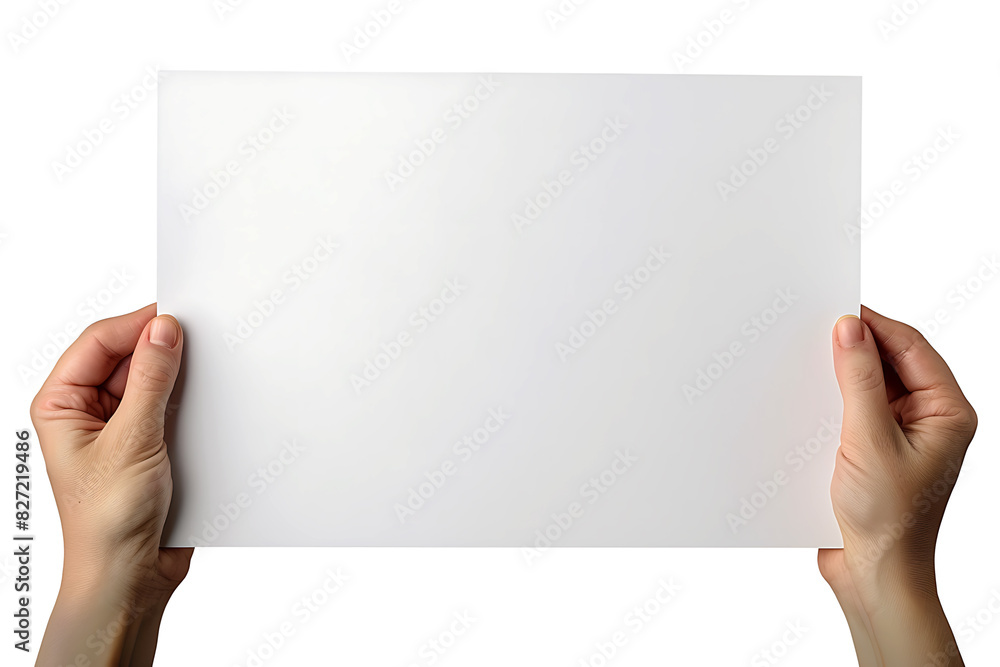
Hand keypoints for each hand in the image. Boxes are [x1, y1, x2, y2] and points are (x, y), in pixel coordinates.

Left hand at [31, 304, 190, 666]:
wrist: (130, 575)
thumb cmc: (107, 522)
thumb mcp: (132, 440)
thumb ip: (150, 380)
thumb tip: (164, 330)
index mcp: (60, 404)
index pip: (98, 342)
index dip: (137, 324)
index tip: (178, 317)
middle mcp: (86, 411)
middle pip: (126, 356)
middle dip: (161, 348)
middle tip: (200, 340)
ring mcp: (119, 427)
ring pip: (152, 380)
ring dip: (178, 377)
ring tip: (205, 376)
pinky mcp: (149, 443)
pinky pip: (170, 405)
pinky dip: (189, 401)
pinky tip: (207, 405)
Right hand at [819, 305, 976, 666]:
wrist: (874, 576)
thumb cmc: (890, 521)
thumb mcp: (870, 441)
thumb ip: (858, 380)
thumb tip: (849, 328)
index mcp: (947, 412)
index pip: (910, 347)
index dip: (874, 324)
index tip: (835, 309)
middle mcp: (928, 418)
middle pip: (889, 361)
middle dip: (853, 347)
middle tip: (813, 331)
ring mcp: (899, 434)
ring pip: (866, 385)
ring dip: (837, 376)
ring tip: (804, 367)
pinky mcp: (872, 450)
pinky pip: (850, 410)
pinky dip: (828, 402)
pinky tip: (804, 402)